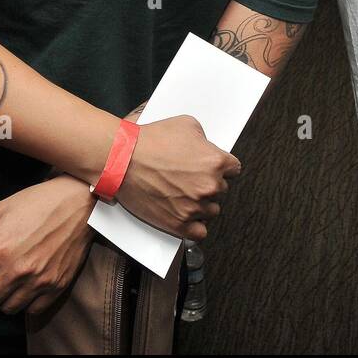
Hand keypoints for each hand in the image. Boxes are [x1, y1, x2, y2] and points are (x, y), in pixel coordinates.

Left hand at [0, 173, 94, 315]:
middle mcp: (16, 269)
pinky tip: (23, 289)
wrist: (80, 202)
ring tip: (4, 286)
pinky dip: (24, 304)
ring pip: (7, 308)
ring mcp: (38, 280)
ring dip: (0, 300)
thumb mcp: (0, 211)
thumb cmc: (38, 202)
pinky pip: (32, 310)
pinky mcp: (56, 285)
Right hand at [116, 114, 240, 241]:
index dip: (222, 167)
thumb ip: (205, 139)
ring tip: (183, 194)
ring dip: (201, 204)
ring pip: (211, 210)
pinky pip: (199, 233)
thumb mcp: (187, 124)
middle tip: (189, 178)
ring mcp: (194, 207)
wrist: (123, 159)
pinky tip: (186, 214)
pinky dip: (194, 225)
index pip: (234, 169)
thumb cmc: (151, 140)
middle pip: (222, 190)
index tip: (213, 168)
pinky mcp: (179, 224)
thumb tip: (209, 149)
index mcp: (216, 162)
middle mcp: (209, 186)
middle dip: (208, 183)